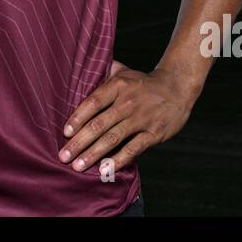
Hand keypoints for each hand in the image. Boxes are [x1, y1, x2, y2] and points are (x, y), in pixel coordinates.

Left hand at [58, 60, 195, 174]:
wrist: (177, 88)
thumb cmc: (144, 83)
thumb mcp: (124, 72)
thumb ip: (103, 72)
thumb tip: (80, 72)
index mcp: (118, 85)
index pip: (93, 102)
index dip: (78, 117)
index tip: (65, 132)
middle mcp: (128, 102)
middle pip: (99, 124)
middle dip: (79, 142)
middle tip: (63, 156)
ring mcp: (141, 118)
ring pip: (113, 138)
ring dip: (93, 154)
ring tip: (78, 166)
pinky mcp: (153, 133)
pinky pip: (133, 148)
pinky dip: (118, 160)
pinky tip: (105, 169)